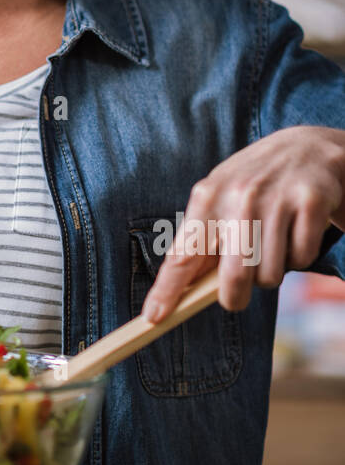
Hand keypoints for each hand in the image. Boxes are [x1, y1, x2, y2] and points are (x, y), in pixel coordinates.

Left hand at [141, 125, 344, 321]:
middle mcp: (239, 196)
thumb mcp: (220, 197)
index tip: (153, 318)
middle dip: (235, 296)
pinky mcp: (311, 203)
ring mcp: (277, 198)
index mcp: (208, 196)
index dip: (167, 290)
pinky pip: (301, 259)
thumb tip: (181, 292)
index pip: (183, 254)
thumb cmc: (255, 181)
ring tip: (272, 241)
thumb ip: (203, 239)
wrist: (307, 146)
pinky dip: (299, 256)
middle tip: (238, 291)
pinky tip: (295, 230)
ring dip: (271, 271)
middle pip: (234, 278)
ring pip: (270, 275)